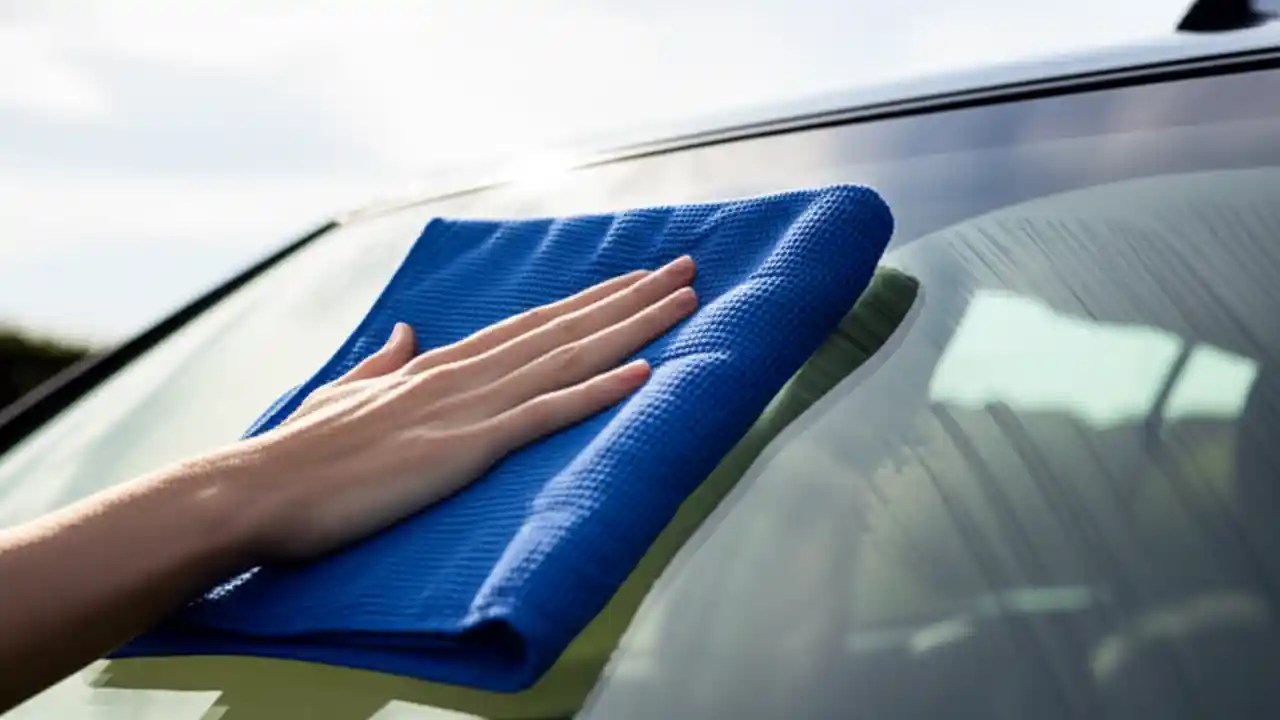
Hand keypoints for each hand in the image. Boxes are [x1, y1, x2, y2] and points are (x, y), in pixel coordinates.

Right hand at [230, 255, 697, 560]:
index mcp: (438, 365)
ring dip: (632, 328)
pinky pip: (544, 414)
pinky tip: (644, 373)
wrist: (259, 489)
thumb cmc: (301, 453)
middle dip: (631, 298)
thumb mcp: (346, 392)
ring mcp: (466, 407)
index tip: (633, 279)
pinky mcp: (464, 448)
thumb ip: (383, 361)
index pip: (530, 323)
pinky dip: (598, 391)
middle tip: (688, 270)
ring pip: (567, 357)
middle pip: (564, 327)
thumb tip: (405, 331)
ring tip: (684, 302)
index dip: (588, 300)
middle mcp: (462, 373)